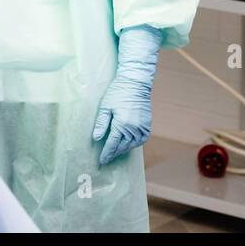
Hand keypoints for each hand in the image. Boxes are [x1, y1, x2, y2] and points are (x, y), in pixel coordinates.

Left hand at [92, 26, 161, 165]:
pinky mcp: (148, 125)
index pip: (113, 144)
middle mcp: (133, 129)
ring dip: (124, 149)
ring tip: (116, 152)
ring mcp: (142, 127)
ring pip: (133, 145)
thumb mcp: (105, 107)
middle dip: (114, 153)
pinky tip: (129, 144)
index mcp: (121, 125)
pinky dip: (135, 143)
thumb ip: (101, 124)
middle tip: (107, 159)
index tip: (102, 161)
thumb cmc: (117, 93)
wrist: (135, 84)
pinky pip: (142, 139)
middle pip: (123, 146)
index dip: (107, 153)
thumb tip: (96, 138)